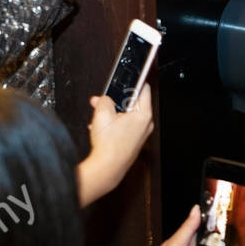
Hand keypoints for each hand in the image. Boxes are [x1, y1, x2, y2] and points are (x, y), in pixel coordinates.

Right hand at [77, 85, 153, 205]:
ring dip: (112, 114)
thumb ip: (104, 100)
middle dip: (116, 101)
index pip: (144, 89)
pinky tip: (101, 129)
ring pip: (127, 117)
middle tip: (103, 101)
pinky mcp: (133, 143)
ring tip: (98, 117)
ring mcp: (140, 136)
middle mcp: (146, 125)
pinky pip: (125, 128)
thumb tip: (103, 99)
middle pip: (132, 104)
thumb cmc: (109, 145)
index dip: (133, 81)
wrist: (107, 168)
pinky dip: (114, 125)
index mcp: (143, 114)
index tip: (129, 77)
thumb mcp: (102, 113)